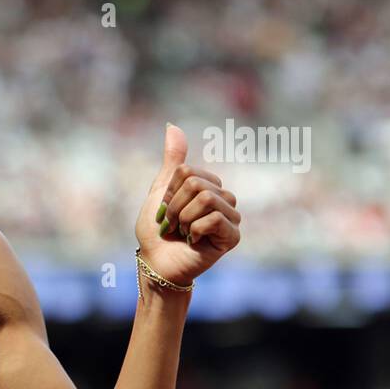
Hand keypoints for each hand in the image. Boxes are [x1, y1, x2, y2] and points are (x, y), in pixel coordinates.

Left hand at [134, 123, 241, 285]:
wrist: (156, 263)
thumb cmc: (157, 230)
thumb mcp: (160, 190)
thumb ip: (172, 160)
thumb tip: (172, 125)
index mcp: (208, 186)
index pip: (188, 172)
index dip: (169, 192)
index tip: (165, 210)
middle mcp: (224, 199)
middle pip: (197, 184)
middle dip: (175, 207)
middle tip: (172, 224)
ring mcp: (231, 217)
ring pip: (207, 199)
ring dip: (184, 219)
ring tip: (182, 232)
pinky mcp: (233, 236)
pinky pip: (214, 219)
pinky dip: (195, 230)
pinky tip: (194, 241)